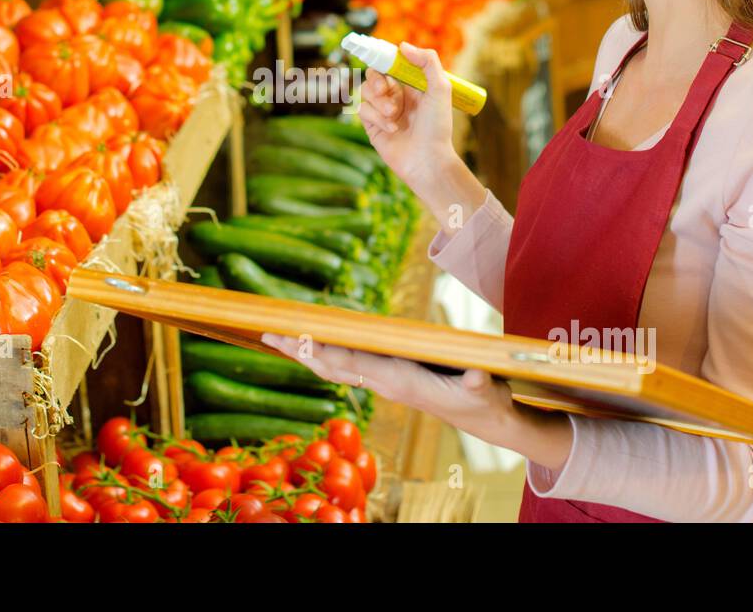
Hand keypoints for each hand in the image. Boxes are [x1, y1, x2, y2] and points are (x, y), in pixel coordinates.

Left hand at [260, 332, 519, 441]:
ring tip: (277, 338)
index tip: (299, 339)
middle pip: (334, 365)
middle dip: (301, 350)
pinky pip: (349, 365)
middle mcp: (386, 382)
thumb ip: (477, 383)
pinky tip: (312, 346)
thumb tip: (475, 377)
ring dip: (306, 353)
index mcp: (401, 380)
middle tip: (267, 334)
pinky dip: (326, 354)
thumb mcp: (485, 390)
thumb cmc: (485, 401)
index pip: (355, 362)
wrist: (485, 420)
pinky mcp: (389, 379)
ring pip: (337, 367)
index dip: (326, 350)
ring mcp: (385, 382)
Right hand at [355, 42, 454, 191]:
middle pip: (373, 75)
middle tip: (385, 88)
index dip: (384, 57)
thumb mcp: (440, 89)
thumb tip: (403, 45)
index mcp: (411, 84)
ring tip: (394, 115)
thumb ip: (428, 62)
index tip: (377, 52)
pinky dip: (377, 117)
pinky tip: (392, 129)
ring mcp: (383, 110)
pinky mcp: (372, 126)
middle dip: (376, 80)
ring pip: (365, 91)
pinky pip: (363, 110)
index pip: (392, 63)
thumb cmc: (438, 126)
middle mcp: (396, 95)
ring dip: (379, 102)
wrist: (428, 160)